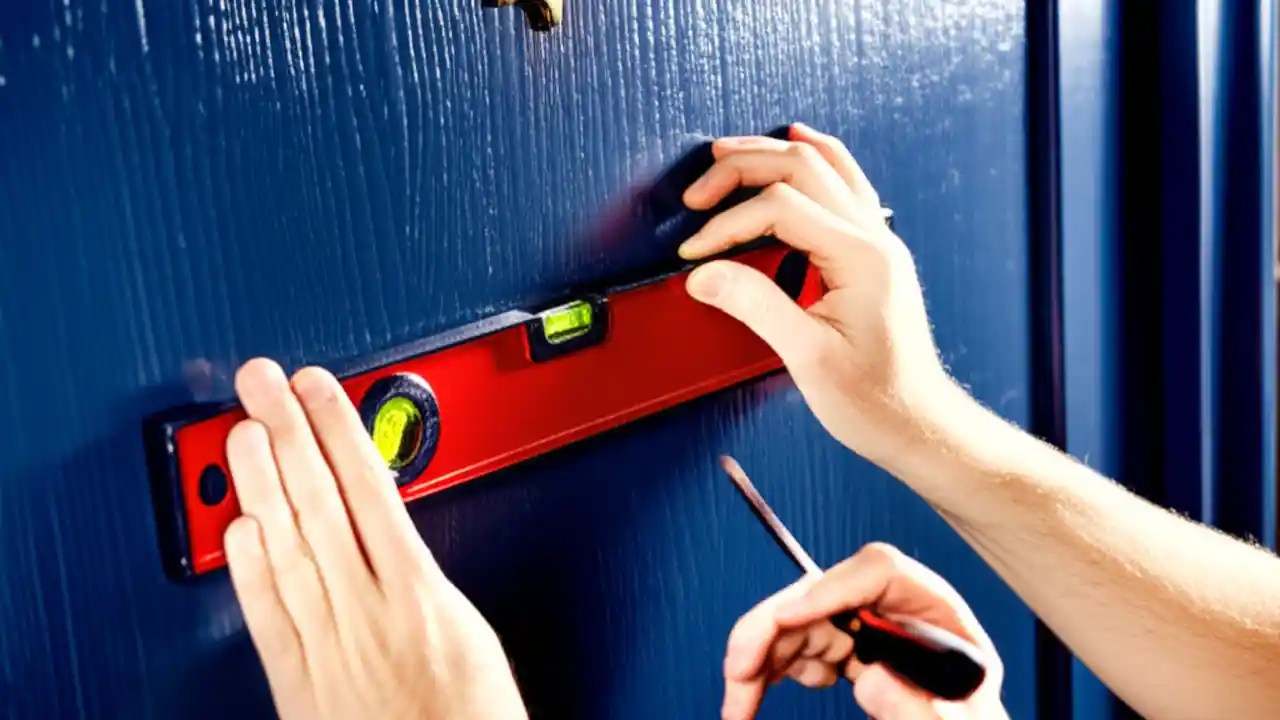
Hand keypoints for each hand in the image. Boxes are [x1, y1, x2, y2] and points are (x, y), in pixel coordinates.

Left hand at [222, 359, 526, 719]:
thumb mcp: (473, 635)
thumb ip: (425, 582)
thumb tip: (396, 537)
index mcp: (420, 596)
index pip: (371, 490)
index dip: (339, 431)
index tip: (321, 389)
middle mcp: (368, 613)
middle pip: (320, 506)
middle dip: (288, 435)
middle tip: (262, 385)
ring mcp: (329, 646)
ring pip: (287, 548)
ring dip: (259, 485)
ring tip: (240, 433)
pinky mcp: (300, 684)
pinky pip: (268, 616)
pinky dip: (248, 569)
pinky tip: (236, 528)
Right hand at [679, 124, 951, 467]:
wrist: (918, 423)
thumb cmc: (875, 401)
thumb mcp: (808, 358)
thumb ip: (755, 306)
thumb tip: (705, 273)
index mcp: (861, 257)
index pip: (780, 208)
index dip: (727, 223)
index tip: (694, 252)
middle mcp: (875, 239)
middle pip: (802, 167)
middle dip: (742, 169)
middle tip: (696, 192)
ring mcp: (878, 242)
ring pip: (825, 166)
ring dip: (772, 155)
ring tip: (728, 153)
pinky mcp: (873, 254)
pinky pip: (845, 184)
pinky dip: (814, 161)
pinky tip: (797, 147)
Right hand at [722, 543, 1005, 719]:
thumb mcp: (964, 719)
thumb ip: (923, 706)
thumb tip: (871, 677)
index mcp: (936, 608)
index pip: (879, 571)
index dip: (828, 588)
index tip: (786, 617)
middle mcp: (893, 607)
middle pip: (819, 594)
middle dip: (769, 629)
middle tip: (738, 671)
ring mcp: (865, 625)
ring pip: (795, 622)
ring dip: (756, 658)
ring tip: (737, 707)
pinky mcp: (846, 647)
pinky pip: (795, 648)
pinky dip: (767, 671)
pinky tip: (756, 698)